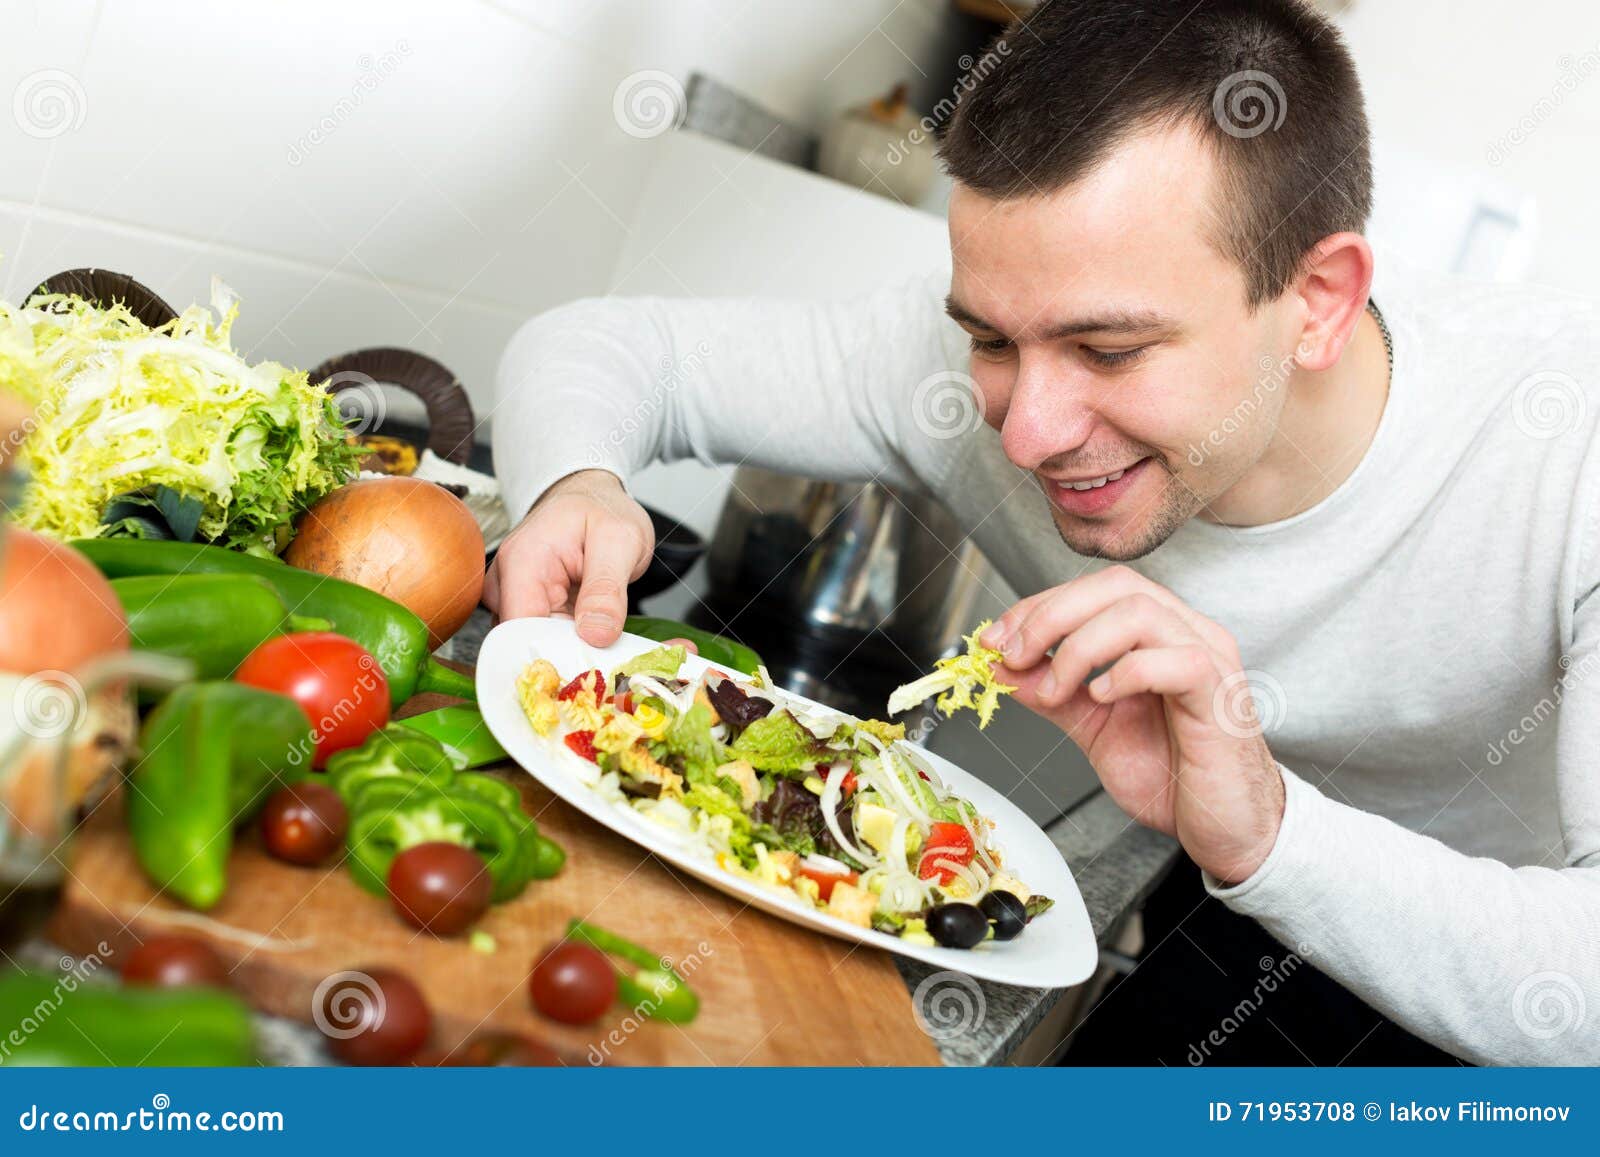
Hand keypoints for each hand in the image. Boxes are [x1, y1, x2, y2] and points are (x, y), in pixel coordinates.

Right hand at [482, 470, 653, 645]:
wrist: (591, 496)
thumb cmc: (602, 509)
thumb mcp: (620, 540)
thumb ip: (606, 589)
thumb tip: (596, 636)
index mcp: (522, 562)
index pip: (519, 629)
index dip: (551, 655)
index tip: (586, 670)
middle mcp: (505, 582)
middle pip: (522, 642)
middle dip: (563, 657)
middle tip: (604, 661)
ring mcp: (511, 596)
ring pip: (532, 644)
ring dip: (566, 651)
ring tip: (601, 640)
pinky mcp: (526, 607)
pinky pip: (542, 638)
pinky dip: (567, 643)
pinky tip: (590, 635)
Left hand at [984, 566, 1284, 884]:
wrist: (1224, 829)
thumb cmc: (1172, 775)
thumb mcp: (1092, 726)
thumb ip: (1050, 692)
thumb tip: (997, 666)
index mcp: (1159, 633)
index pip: (1096, 590)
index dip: (1039, 605)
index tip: (995, 638)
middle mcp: (1187, 634)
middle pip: (1117, 586)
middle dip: (1051, 615)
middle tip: (1013, 655)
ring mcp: (1209, 660)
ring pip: (1141, 612)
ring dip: (1080, 646)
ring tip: (1054, 689)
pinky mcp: (1220, 697)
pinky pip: (1176, 660)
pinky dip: (1126, 673)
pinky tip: (1102, 700)